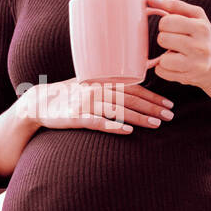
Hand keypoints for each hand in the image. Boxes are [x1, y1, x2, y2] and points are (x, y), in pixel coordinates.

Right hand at [19, 76, 174, 134]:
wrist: (40, 103)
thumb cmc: (71, 95)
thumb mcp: (91, 83)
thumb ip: (114, 83)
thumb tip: (142, 79)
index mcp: (102, 81)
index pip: (133, 87)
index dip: (153, 96)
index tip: (169, 104)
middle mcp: (96, 90)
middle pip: (130, 98)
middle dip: (152, 107)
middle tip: (170, 116)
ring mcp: (86, 104)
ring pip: (118, 110)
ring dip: (139, 117)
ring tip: (156, 125)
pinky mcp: (76, 118)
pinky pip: (97, 122)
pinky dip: (113, 126)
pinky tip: (127, 131)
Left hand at [145, 0, 210, 90]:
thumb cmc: (206, 38)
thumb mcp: (197, 17)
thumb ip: (174, 6)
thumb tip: (150, 0)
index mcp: (201, 27)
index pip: (166, 21)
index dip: (165, 24)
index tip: (173, 28)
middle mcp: (200, 46)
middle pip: (162, 39)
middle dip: (165, 39)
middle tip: (176, 42)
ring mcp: (195, 64)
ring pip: (162, 58)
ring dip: (165, 57)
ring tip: (177, 54)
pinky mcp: (188, 78)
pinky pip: (161, 72)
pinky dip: (164, 69)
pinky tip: (176, 65)